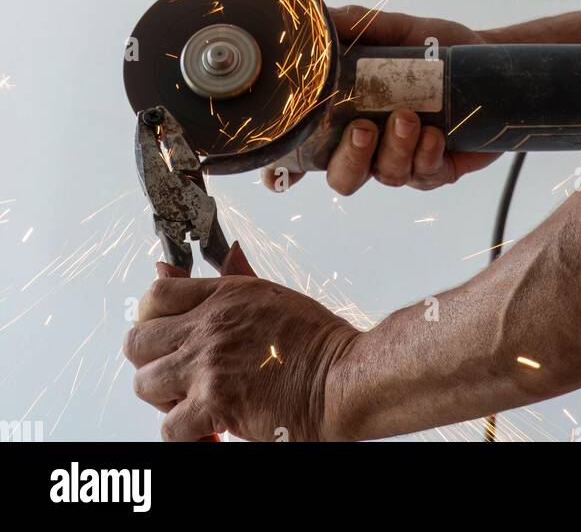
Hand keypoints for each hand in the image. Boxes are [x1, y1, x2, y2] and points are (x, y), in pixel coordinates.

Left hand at [125, 243, 356, 441]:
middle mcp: (209, 327)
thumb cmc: (315, 340)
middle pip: (137, 342)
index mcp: (223, 295)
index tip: (160, 334)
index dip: (149, 317)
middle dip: (150, 361)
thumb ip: (236, 276)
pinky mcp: (215, 403)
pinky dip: (185, 433)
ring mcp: (208, 366)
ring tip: (189, 402)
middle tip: (173, 373)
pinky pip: (169, 427)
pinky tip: (206, 428)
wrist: (340, 377)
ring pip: (145, 385)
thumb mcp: (271, 294)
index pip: (156, 296)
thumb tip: (225, 252)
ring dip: (164, 399)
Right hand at [262, 6, 497, 194]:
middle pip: (342, 178)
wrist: (488, 60)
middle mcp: (373, 145)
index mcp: (350, 116)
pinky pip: (424, 176)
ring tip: (408, 116)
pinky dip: (426, 155)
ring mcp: (405, 160)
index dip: (286, 169)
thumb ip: (358, 23)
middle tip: (364, 129)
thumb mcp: (396, 29)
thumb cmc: (436, 48)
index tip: (280, 171)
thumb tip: (323, 15)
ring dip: (394, 149)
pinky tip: (434, 134)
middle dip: (349, 160)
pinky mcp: (439, 168)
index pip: (307, 154)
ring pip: (385, 176)